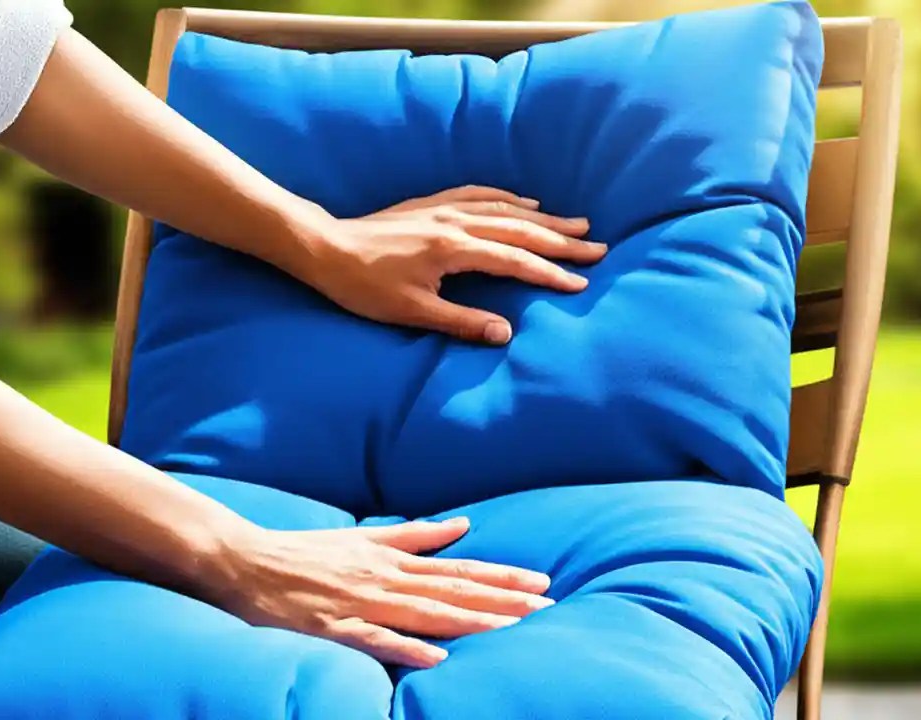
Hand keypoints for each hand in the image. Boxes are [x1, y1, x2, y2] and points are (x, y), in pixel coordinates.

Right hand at [205, 516, 551, 667]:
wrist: (245, 561)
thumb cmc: (306, 553)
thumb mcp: (366, 538)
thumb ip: (416, 535)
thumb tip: (463, 525)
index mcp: (394, 561)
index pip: (461, 569)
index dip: (504, 577)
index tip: (543, 583)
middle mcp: (386, 579)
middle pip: (455, 592)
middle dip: (503, 601)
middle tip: (547, 607)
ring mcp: (361, 603)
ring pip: (425, 614)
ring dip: (471, 622)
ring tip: (512, 629)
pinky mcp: (334, 627)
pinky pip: (375, 640)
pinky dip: (406, 649)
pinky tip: (436, 660)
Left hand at [300, 186, 606, 344]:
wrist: (324, 249)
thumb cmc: (364, 286)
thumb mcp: (412, 312)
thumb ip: (461, 323)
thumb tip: (506, 334)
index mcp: (454, 250)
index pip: (515, 261)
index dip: (550, 273)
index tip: (581, 283)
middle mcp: (455, 223)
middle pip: (520, 229)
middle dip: (560, 241)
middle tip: (597, 247)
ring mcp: (443, 209)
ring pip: (505, 208)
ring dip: (543, 217)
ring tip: (575, 223)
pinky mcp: (431, 205)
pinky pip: (479, 194)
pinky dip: (507, 197)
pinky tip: (524, 201)